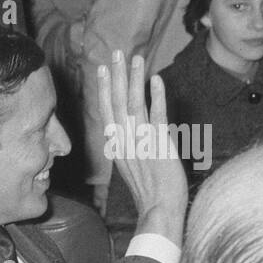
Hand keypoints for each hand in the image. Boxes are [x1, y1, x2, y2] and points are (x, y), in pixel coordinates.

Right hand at [96, 50, 186, 244]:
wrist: (158, 210)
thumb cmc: (151, 193)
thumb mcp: (136, 166)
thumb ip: (135, 145)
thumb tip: (143, 129)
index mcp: (117, 146)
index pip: (107, 111)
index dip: (105, 89)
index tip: (104, 70)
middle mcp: (124, 141)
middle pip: (117, 102)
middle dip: (116, 76)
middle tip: (116, 52)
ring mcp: (140, 142)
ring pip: (134, 104)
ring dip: (134, 79)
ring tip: (134, 57)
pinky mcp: (158, 144)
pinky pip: (156, 116)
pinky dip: (156, 96)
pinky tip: (156, 79)